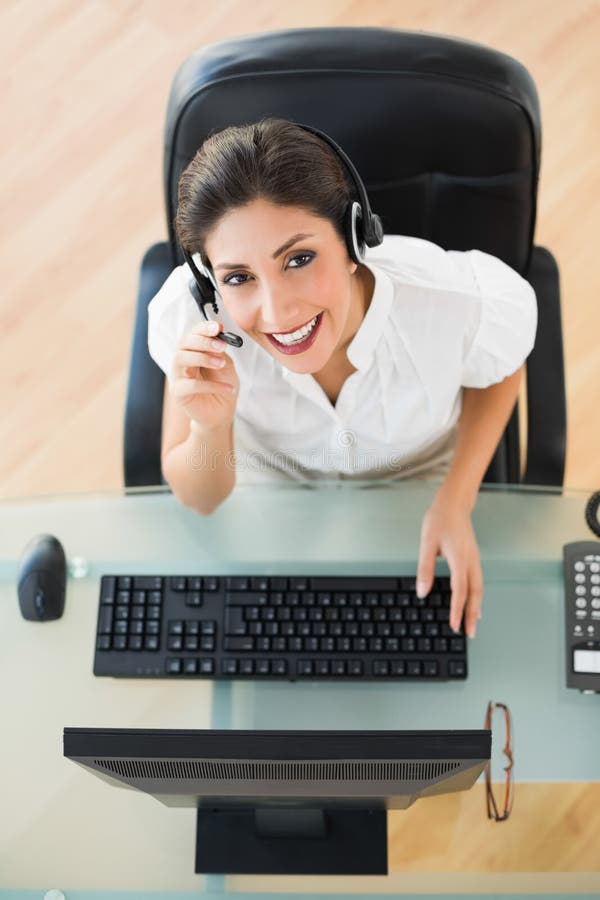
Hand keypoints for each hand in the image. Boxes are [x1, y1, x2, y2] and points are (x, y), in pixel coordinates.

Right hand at [170, 321, 239, 432]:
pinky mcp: (179, 393)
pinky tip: (228, 388)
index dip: (204, 327)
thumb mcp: (225, 364)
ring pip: (180, 358)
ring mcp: (178, 376)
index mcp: (193, 350)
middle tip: (222, 346)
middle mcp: (182, 360)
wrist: (221, 411)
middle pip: (183, 342)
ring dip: (202, 357)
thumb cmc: (222, 385)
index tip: (218, 327)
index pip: (193, 333)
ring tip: (221, 364)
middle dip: (203, 341)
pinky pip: (191, 385)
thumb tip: (218, 336)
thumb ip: (220, 351)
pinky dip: (211, 385)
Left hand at [416, 492, 482, 637]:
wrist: (454, 504)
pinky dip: (477, 596)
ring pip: (479, 588)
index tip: (454, 625)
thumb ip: (425, 568)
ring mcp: (474, 559)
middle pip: (475, 593)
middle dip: (472, 615)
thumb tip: (422, 591)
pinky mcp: (473, 558)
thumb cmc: (440, 520)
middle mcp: (470, 561)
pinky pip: (478, 581)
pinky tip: (474, 603)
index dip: (457, 609)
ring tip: (473, 624)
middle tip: (469, 634)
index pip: (460, 590)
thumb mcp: (427, 543)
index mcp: (459, 558)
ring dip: (476, 608)